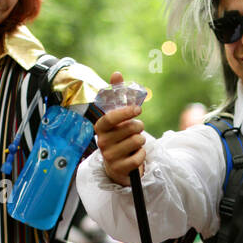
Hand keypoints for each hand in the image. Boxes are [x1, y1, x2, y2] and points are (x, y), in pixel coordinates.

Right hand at [93, 69, 145, 186]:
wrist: (117, 163)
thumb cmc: (119, 135)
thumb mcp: (118, 116)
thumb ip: (117, 94)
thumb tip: (116, 73)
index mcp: (100, 128)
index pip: (110, 118)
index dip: (125, 112)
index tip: (138, 109)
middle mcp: (101, 142)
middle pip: (129, 129)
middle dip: (139, 126)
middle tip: (137, 128)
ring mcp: (109, 157)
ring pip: (136, 142)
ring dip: (141, 141)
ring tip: (135, 142)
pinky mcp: (119, 169)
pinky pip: (139, 158)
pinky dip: (142, 155)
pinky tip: (135, 155)